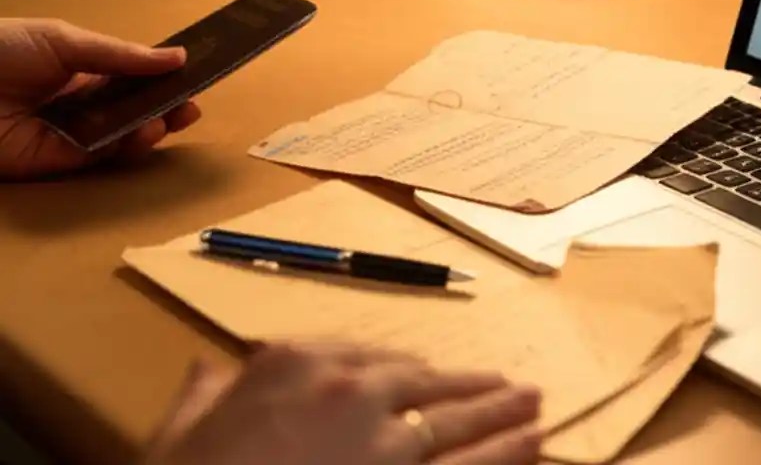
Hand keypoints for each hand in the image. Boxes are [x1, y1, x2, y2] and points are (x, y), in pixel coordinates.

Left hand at [0, 18, 200, 178]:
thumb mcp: (64, 40)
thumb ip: (120, 55)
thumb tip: (177, 57)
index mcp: (76, 71)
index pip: (129, 78)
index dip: (160, 78)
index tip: (193, 75)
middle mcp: (76, 104)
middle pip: (131, 110)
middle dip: (165, 107)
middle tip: (193, 104)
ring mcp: (68, 134)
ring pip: (122, 135)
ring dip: (153, 126)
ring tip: (175, 115)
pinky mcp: (57, 162)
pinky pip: (101, 155)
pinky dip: (127, 146)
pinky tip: (147, 131)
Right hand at [144, 342, 542, 464]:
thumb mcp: (179, 432)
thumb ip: (204, 394)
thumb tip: (204, 369)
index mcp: (294, 362)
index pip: (365, 356)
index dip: (402, 370)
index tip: (424, 375)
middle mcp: (348, 388)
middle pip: (423, 381)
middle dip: (469, 385)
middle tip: (508, 385)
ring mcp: (381, 439)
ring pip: (454, 419)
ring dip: (500, 413)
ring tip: (533, 406)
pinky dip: (503, 454)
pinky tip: (531, 445)